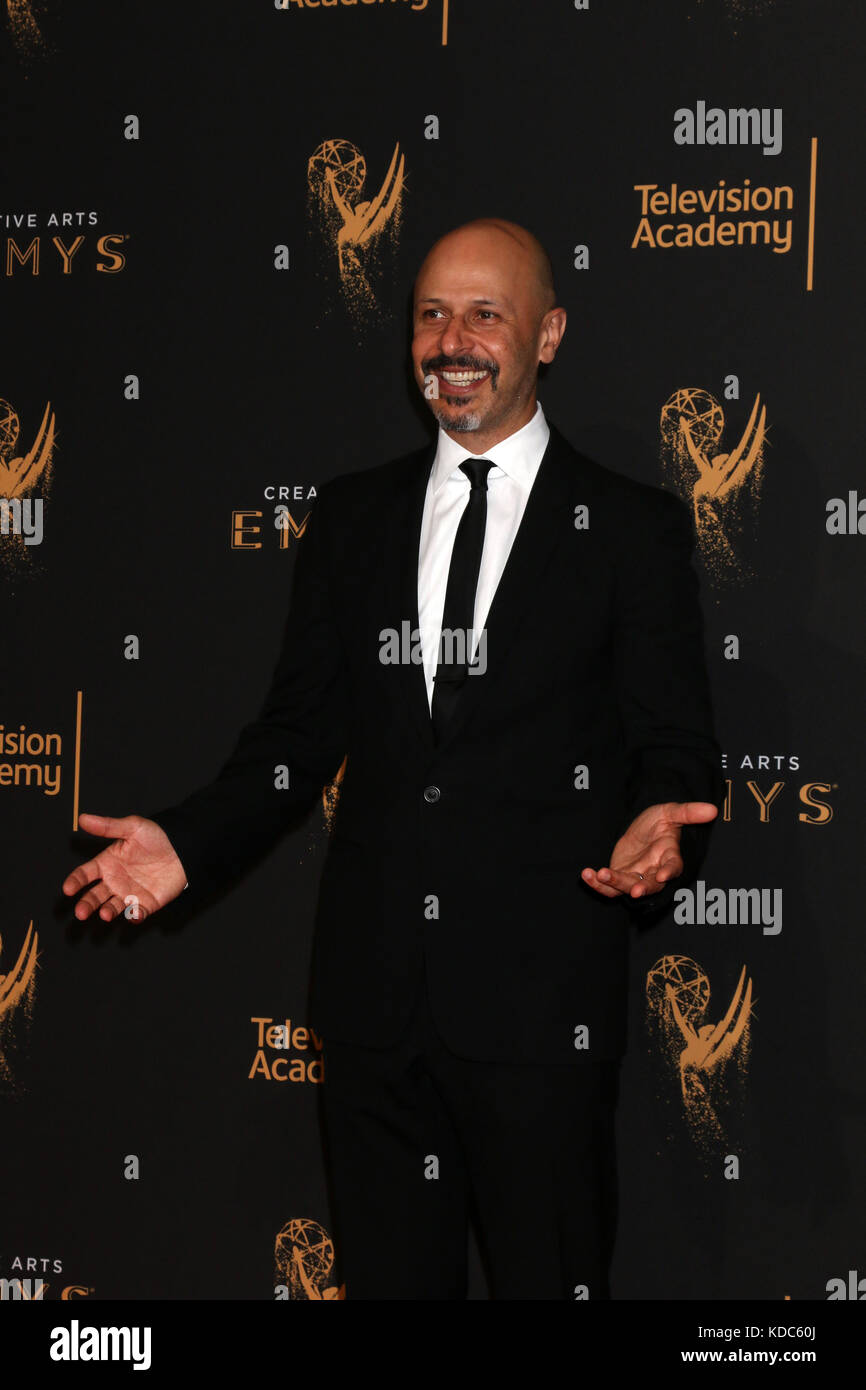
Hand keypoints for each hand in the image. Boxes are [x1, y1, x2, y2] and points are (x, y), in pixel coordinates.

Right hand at [62, 813, 187, 922]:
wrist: (183, 847)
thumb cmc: (156, 836)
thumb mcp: (132, 827)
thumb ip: (108, 826)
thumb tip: (83, 818)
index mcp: (107, 863)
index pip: (84, 874)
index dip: (75, 881)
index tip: (68, 889)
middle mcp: (115, 881)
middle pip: (94, 895)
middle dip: (86, 904)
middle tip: (80, 912)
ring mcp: (129, 893)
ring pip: (112, 907)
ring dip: (107, 912)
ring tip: (105, 914)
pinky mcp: (147, 903)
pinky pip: (138, 913)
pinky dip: (135, 916)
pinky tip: (134, 914)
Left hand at [581, 801, 717, 899]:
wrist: (642, 828)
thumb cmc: (660, 821)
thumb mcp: (671, 812)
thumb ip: (688, 812)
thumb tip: (713, 809)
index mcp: (670, 856)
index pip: (673, 867)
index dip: (669, 872)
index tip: (664, 876)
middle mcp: (654, 871)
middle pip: (649, 885)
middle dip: (642, 889)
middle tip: (635, 891)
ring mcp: (636, 877)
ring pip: (626, 887)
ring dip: (613, 884)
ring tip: (600, 874)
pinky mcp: (619, 877)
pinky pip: (608, 887)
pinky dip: (597, 883)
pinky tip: (586, 874)